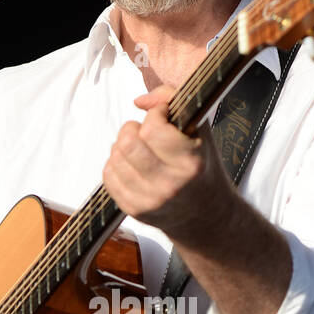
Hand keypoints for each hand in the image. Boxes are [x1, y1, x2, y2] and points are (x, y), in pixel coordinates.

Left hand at [103, 85, 235, 243]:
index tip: (162, 117)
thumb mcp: (200, 130)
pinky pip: (108, 176)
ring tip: (139, 148)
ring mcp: (150, 200)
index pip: (153, 129)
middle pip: (128, 144)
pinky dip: (116, 163)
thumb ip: (172, 100)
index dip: (154, 115)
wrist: (206, 214)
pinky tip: (132, 164)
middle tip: (144, 132)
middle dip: (131, 129)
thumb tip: (138, 101)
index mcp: (191, 163)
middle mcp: (170, 185)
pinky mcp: (134, 210)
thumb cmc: (201, 166)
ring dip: (122, 145)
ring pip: (115, 158)